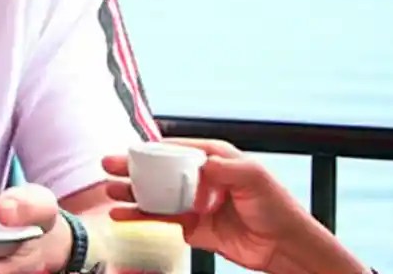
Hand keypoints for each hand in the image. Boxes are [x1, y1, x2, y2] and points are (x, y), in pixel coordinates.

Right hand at [103, 138, 313, 272]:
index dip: (154, 149)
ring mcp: (194, 202)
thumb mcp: (254, 178)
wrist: (282, 245)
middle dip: (134, 167)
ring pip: (156, 193)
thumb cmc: (276, 206)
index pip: (178, 148)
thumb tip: (201, 163)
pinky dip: (140, 215)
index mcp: (215, 158)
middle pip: (161, 169)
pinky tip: (122, 213)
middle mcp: (201, 177)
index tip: (132, 150)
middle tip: (110, 164)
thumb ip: (225, 169)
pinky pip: (161, 217)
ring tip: (109, 189)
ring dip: (132, 191)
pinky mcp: (191, 225)